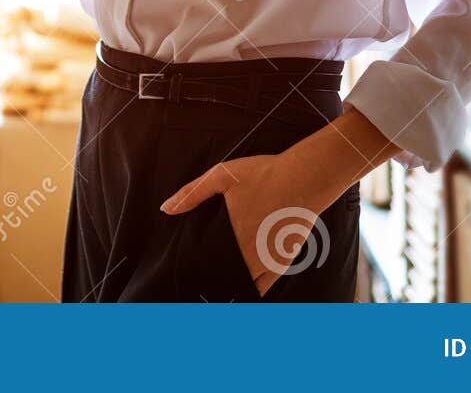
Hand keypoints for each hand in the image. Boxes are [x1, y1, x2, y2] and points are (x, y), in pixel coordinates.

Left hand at [159, 153, 335, 297]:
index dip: (192, 267)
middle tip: (194, 284)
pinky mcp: (282, 262)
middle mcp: (245, 252)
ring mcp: (265, 260)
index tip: (183, 273)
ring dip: (226, 286)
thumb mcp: (222, 175)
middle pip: (219, 273)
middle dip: (207, 278)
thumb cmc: (264, 173)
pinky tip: (240, 296)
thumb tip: (165, 209)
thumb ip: (193, 193)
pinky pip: (262, 288)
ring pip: (238, 283)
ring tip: (212, 293)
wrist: (305, 178)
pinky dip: (249, 293)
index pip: (203, 260)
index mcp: (229, 233)